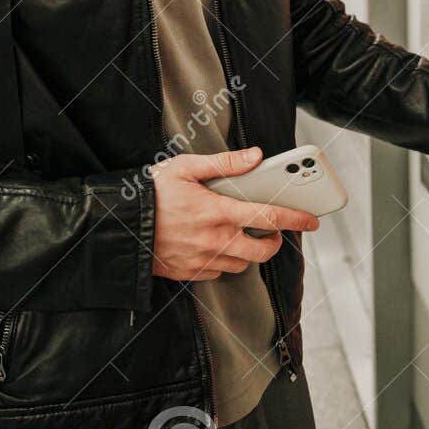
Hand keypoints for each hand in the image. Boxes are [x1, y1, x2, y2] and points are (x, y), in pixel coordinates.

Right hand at [149, 147, 320, 281]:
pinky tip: (214, 245)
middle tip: (272, 231)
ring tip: (239, 234)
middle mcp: (214, 240)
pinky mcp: (188, 273)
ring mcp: (201, 259)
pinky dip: (223, 261)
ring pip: (241, 264)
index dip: (296, 219)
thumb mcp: (186, 167)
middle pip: (262, 252)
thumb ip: (225, 163)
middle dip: (275, 243)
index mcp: (218, 211)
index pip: (269, 217)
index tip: (311, 220)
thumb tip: (255, 156)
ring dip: (247, 251)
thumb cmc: (150, 193)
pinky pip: (218, 272)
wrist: (116, 224)